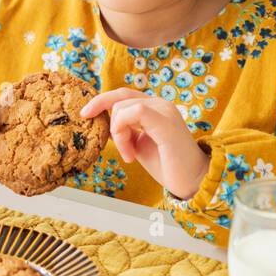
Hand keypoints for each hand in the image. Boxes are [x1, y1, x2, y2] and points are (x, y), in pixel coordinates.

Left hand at [80, 88, 210, 199]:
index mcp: (154, 107)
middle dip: (104, 114)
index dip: (101, 101)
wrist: (191, 181)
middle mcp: (160, 104)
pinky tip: (130, 154)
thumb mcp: (138, 144)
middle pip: (120, 96)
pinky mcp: (166, 122)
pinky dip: (124, 130)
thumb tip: (106, 122)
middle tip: (104, 136)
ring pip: (124, 106)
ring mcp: (164, 111)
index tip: (85, 114)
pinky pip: (136, 111)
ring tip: (128, 155)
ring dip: (118, 132)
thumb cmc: (166, 164)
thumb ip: (125, 131)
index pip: (123, 95)